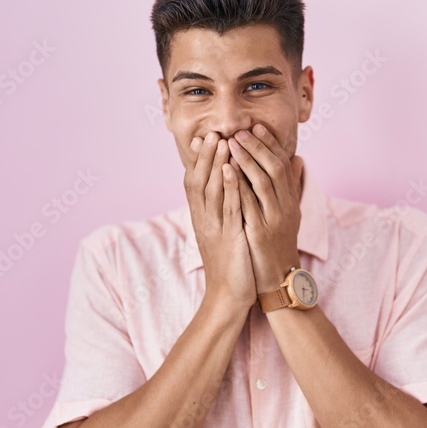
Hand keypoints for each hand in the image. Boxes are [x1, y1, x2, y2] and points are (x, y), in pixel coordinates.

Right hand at [184, 132, 256, 310]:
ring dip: (214, 164)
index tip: (202, 138)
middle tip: (210, 132)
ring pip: (210, 190)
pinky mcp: (228, 237)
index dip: (198, 161)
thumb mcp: (226, 232)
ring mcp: (215, 228)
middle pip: (199, 181)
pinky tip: (230, 170)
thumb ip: (227, 210)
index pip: (195, 183)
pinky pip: (227, 208)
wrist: (228, 295)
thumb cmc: (231, 262)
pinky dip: (227, 187)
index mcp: (203, 218)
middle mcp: (204, 220)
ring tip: (220, 141)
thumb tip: (229, 192)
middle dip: (205, 156)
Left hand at [227, 124, 304, 293]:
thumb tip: (298, 158)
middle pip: (274, 168)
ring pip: (262, 182)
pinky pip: (248, 204)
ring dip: (247, 160)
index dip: (270, 144)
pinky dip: (238, 185)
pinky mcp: (259, 232)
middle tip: (241, 129)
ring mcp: (273, 219)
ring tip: (232, 142)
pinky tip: (227, 171)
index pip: (282, 164)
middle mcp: (285, 206)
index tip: (256, 126)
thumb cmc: (278, 244)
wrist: (277, 279)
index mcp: (289, 200)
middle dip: (257, 147)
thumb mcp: (289, 213)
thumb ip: (291, 186)